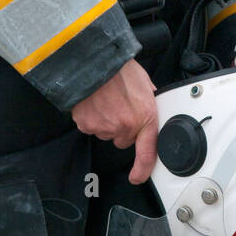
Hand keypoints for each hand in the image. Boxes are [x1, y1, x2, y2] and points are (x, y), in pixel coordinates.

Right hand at [71, 59, 158, 184]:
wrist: (94, 59)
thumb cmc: (119, 67)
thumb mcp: (144, 82)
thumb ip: (147, 98)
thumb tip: (148, 102)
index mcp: (145, 116)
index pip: (148, 152)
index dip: (143, 169)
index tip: (138, 176)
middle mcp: (126, 126)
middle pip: (122, 139)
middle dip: (121, 126)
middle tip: (118, 105)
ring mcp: (105, 127)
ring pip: (105, 132)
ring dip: (105, 119)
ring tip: (105, 98)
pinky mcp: (87, 124)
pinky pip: (89, 126)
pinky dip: (90, 116)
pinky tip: (93, 101)